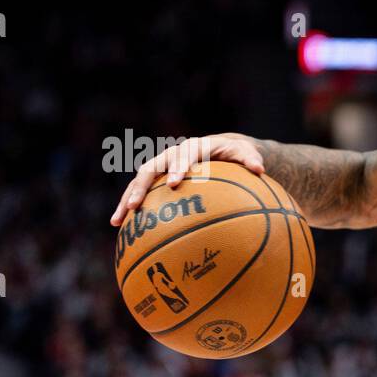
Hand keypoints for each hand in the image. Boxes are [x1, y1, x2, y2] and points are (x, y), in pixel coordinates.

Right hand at [110, 133, 264, 225]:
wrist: (218, 148)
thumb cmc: (234, 153)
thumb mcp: (245, 153)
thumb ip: (250, 159)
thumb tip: (259, 169)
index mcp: (193, 147)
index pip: (184, 155)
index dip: (178, 167)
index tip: (175, 183)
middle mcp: (172, 155)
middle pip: (152, 168)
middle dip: (142, 186)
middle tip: (135, 205)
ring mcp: (161, 167)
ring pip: (139, 182)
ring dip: (127, 200)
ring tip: (116, 221)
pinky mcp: (157, 179)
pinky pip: (140, 193)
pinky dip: (130, 208)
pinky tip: (120, 229)